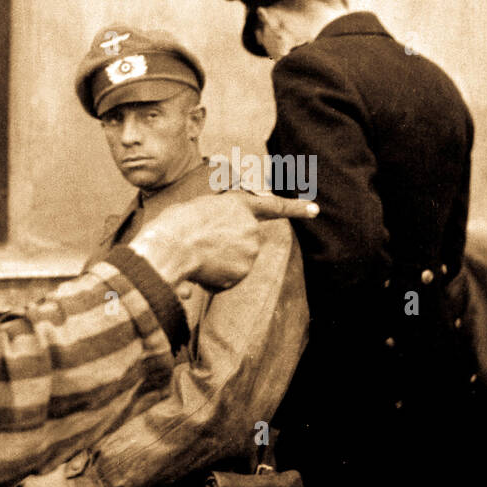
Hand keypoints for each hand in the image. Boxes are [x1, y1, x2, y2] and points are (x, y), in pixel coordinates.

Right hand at [130, 191, 317, 289]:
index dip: (295, 208)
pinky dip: (213, 281)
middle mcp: (251, 227)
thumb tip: (205, 260)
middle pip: (243, 244)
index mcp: (239, 204)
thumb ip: (212, 226)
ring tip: (197, 255)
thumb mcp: (194, 212)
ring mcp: (250, 251)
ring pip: (235, 264)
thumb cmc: (172, 227)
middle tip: (199, 245)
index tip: (315, 210)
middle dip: (225, 250)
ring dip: (217, 265)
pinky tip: (200, 270)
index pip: (274, 206)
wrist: (171, 246)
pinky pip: (226, 281)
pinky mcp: (243, 272)